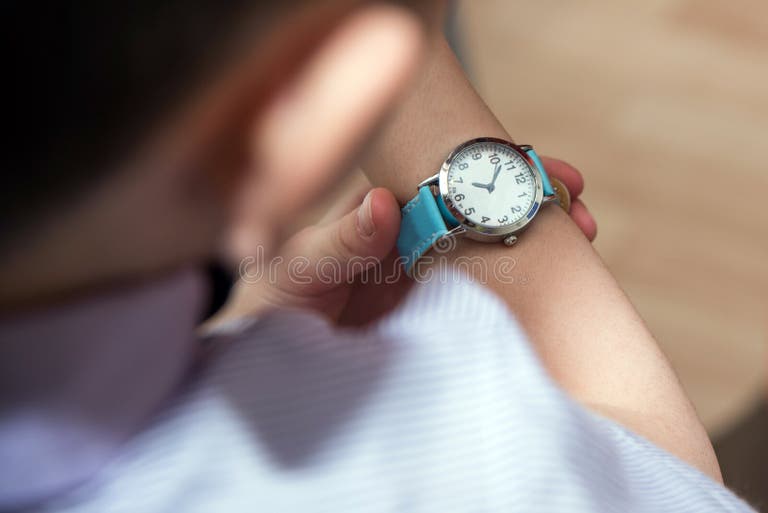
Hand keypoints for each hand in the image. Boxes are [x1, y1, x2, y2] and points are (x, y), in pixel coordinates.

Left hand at [207, 157, 595, 328]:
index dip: (481, 166)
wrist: (270, 372)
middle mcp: (406, 242)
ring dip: (533, 236)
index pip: (434, 179)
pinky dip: (523, 286)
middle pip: (474, 208)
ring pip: (488, 249)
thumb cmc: (267, 312)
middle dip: (524, 195)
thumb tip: (381, 201)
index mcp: (372, 216)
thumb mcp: (293, 273)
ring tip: (582, 230)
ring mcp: (425, 281)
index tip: (524, 160)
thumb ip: (336, 243)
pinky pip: (485, 297)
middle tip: (572, 194)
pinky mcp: (436, 319)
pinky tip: (559, 282)